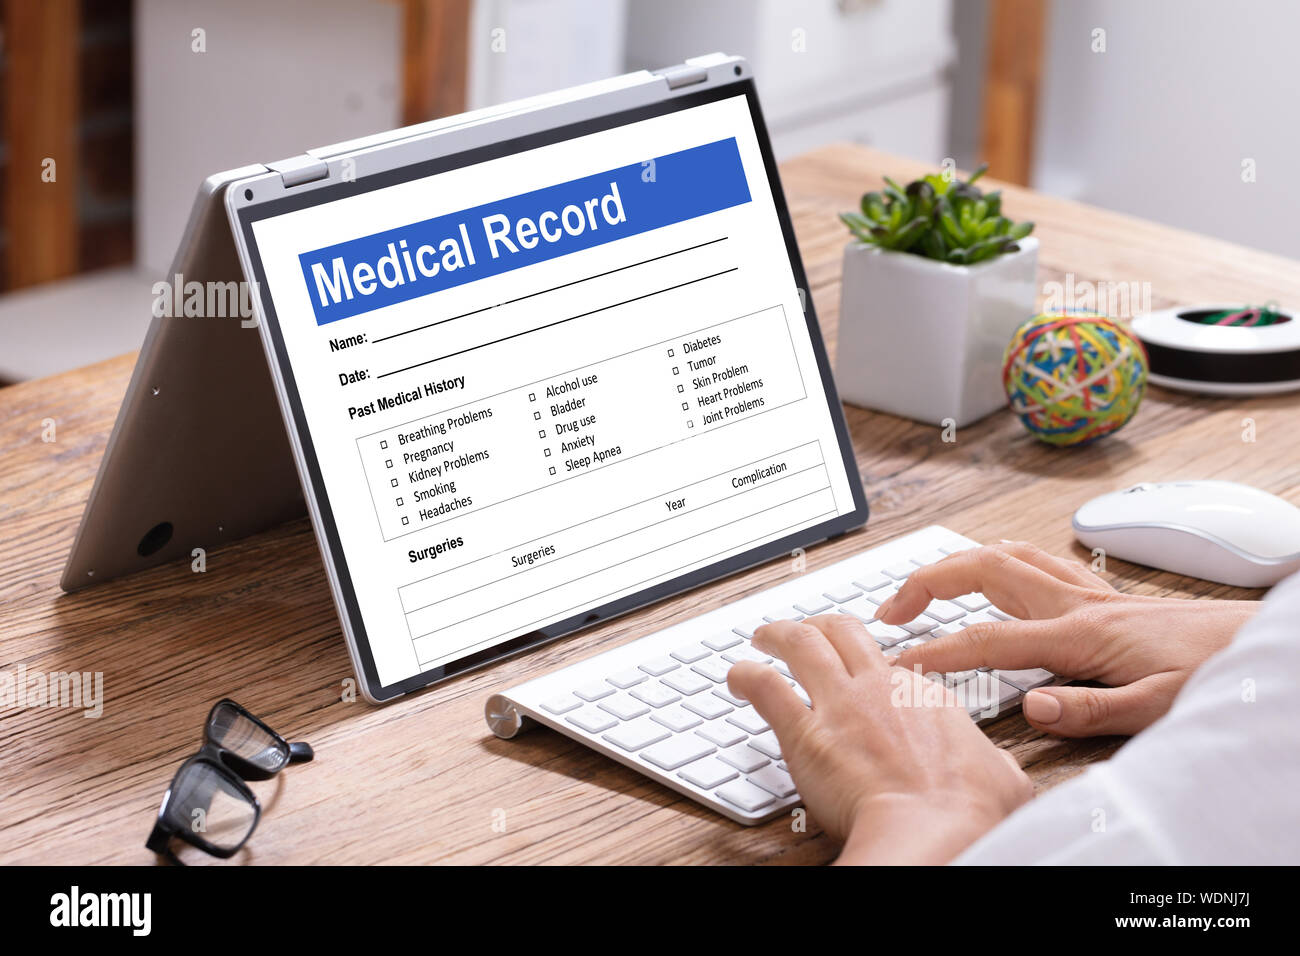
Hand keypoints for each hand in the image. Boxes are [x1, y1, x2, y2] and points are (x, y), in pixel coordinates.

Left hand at [727, 614, 1032, 864]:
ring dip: (777, 634)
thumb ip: (992, 764)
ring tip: (762, 636)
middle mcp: (880, 687)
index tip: (863, 671)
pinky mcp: (804, 731)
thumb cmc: (968, 813)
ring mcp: (841, 704)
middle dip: (821, 625)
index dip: (873, 665)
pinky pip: (766, 687)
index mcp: (926, 695)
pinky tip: (736, 675)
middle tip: (806, 629)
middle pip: (844, 632)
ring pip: (801, 644)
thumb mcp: (1003, 778)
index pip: (893, 665)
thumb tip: (1000, 770)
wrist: (931, 830)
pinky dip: (746, 675)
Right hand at [879, 542, 1257, 737]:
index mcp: (1080, 635)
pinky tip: (998, 573)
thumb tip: (1032, 709)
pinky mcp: (1105, 594)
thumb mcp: (1157, 708)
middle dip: (927, 583)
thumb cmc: (1214, 672)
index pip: (989, 639)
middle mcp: (1077, 603)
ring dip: (958, 564)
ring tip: (926, 585)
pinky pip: (1039, 560)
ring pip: (1008, 555)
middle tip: (892, 609)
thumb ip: (1090, 711)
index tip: (901, 662)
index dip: (938, 649)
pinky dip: (1002, 559)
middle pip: (984, 571)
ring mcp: (1090, 592)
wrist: (1257, 643)